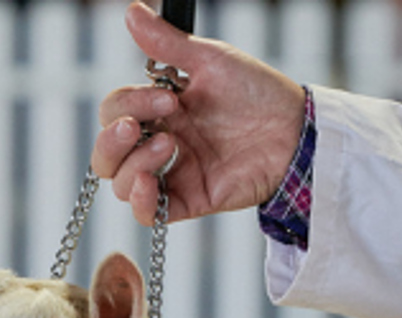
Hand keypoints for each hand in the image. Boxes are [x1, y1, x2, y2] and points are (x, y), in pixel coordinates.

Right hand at [92, 2, 305, 225]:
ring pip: (121, 185)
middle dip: (111, 141)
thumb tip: (132, 11)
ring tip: (168, 146)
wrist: (295, 129)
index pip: (114, 113)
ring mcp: (172, 174)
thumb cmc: (258, 92)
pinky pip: (148, 214)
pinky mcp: (189, 201)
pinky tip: (149, 183)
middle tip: (136, 128)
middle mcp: (160, 143)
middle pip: (106, 155)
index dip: (127, 105)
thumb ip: (167, 43)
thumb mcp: (211, 61)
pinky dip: (141, 201)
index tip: (167, 97)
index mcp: (159, 111)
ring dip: (133, 164)